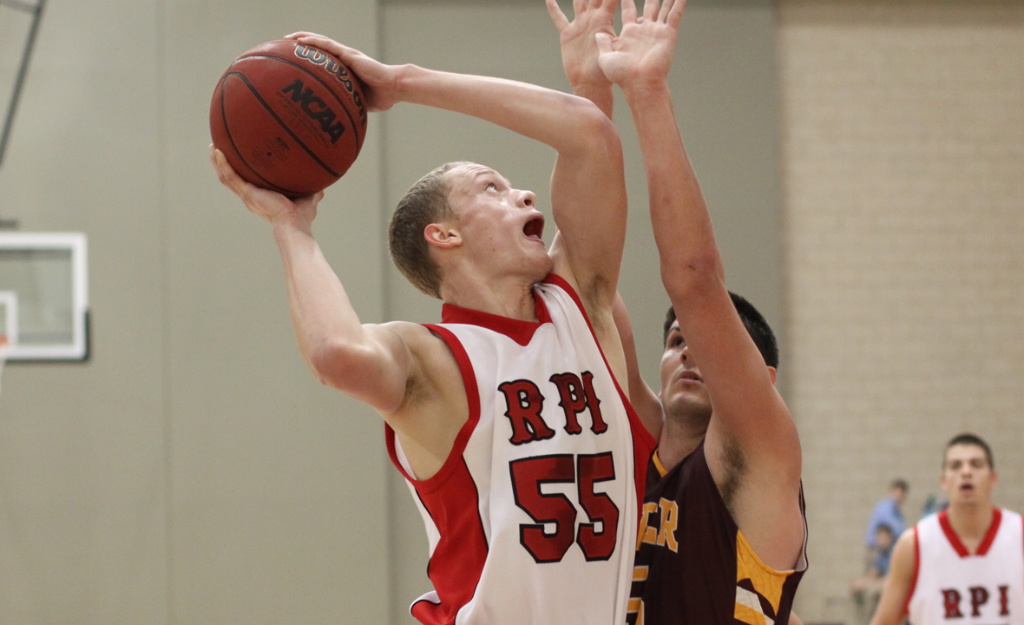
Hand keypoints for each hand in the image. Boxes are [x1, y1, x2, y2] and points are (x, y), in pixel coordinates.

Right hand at [209, 145, 321, 226]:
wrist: (295, 224)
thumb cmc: (301, 217)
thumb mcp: (308, 199)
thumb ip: (313, 192)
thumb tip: (323, 187)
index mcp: (261, 197)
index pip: (247, 183)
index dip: (241, 172)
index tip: (238, 161)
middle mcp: (251, 197)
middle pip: (232, 178)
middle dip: (224, 164)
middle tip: (217, 149)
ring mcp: (247, 195)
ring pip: (226, 177)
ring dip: (218, 162)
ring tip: (212, 147)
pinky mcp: (247, 193)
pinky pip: (230, 177)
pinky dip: (222, 164)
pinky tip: (217, 151)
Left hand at [286, 32, 400, 111]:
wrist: (393, 88)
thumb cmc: (380, 97)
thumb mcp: (358, 103)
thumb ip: (346, 107)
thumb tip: (335, 125)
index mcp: (345, 69)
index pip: (324, 60)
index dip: (309, 57)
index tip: (294, 60)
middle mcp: (344, 59)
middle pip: (319, 48)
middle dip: (302, 45)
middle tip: (284, 45)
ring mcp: (346, 55)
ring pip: (321, 42)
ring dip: (304, 38)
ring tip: (288, 38)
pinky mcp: (349, 55)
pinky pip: (328, 46)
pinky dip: (314, 42)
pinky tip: (301, 41)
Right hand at [546, 0, 618, 91]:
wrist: (591, 84)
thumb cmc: (606, 72)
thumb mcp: (613, 52)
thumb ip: (618, 36)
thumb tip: (637, 22)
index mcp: (604, 20)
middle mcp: (592, 19)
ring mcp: (580, 25)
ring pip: (578, 1)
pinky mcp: (568, 34)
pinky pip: (559, 19)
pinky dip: (554, 10)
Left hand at [596, 0, 685, 91]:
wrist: (639, 84)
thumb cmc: (622, 75)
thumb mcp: (606, 58)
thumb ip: (603, 44)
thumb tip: (598, 33)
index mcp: (629, 34)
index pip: (628, 10)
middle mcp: (644, 30)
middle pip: (648, 6)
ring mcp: (657, 31)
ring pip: (664, 7)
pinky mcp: (668, 34)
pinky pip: (675, 15)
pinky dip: (679, 3)